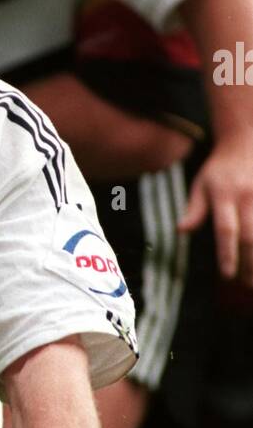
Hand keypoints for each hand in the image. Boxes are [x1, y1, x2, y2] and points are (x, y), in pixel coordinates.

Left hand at [178, 133, 252, 284]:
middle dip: (249, 263)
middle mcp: (246, 196)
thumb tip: (181, 231)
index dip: (227, 254)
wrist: (245, 142)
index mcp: (223, 195)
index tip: (227, 275)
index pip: (226, 230)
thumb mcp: (201, 185)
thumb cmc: (219, 170)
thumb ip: (194, 210)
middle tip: (247, 284)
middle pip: (250, 236)